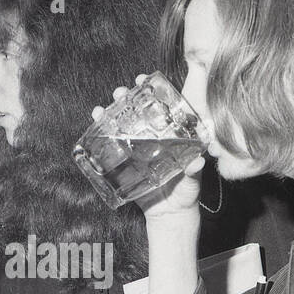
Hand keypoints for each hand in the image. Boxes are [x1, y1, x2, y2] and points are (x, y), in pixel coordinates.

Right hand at [92, 78, 206, 220]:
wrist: (170, 215)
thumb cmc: (186, 193)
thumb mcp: (192, 180)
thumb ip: (194, 171)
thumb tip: (198, 162)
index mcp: (173, 135)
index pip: (164, 106)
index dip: (155, 90)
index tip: (145, 79)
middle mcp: (155, 136)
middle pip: (140, 110)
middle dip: (128, 97)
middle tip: (120, 92)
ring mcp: (139, 147)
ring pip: (124, 123)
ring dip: (112, 111)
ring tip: (104, 107)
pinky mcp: (126, 161)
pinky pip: (113, 143)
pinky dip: (102, 131)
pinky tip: (96, 120)